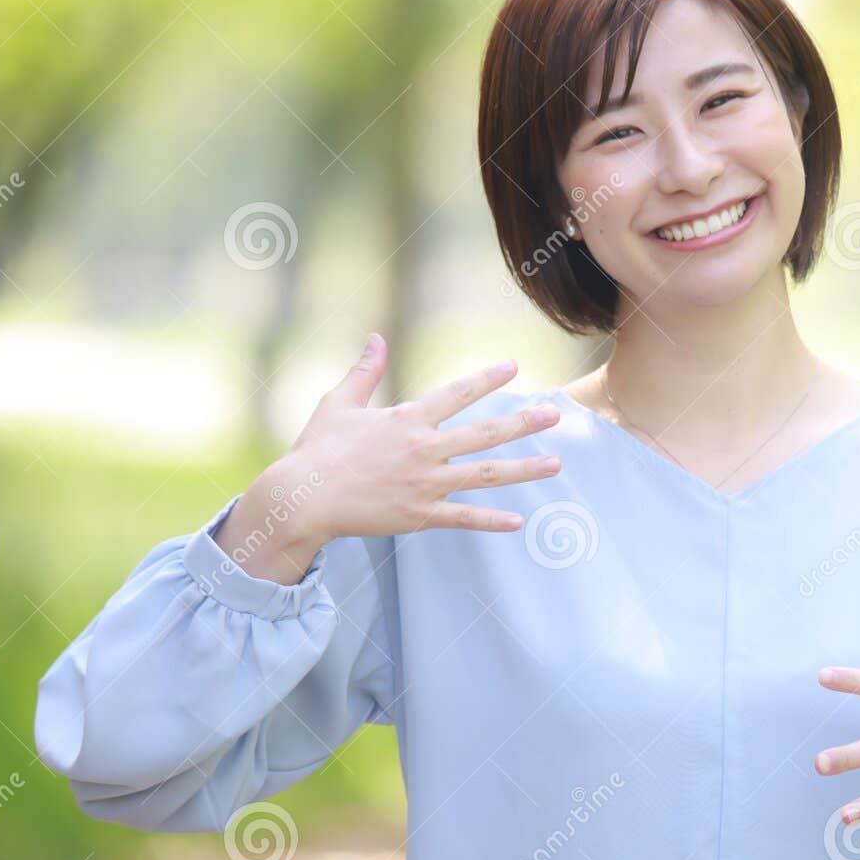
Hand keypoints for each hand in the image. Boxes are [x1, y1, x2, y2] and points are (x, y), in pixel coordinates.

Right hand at [259, 334, 562, 547]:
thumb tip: (375, 338)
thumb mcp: (338, 403)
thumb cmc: (317, 450)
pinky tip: (518, 522)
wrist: (302, 500)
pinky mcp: (420, 515)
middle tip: (556, 414)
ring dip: (523, 469)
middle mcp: (424, 449)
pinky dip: (491, 521)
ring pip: (484, 474)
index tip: (513, 367)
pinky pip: (463, 518)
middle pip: (485, 432)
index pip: (457, 394)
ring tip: (557, 463)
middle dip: (523, 422)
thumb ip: (364, 371)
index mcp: (407, 419)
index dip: (486, 379)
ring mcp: (425, 484)